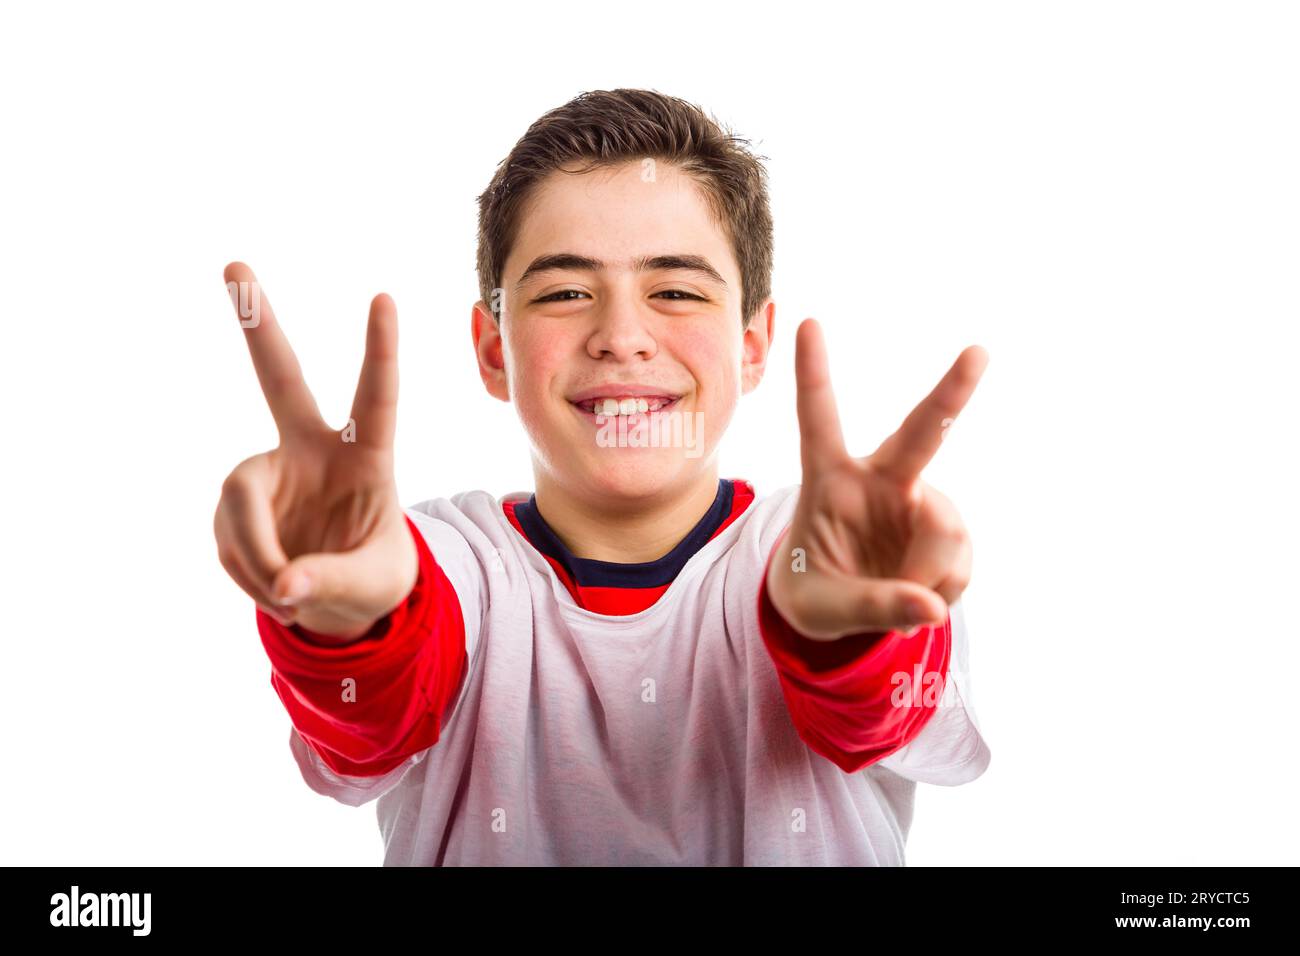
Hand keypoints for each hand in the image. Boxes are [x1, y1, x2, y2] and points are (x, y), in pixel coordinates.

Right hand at [213, 262, 416, 640]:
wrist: (343, 603)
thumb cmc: (376, 579)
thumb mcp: (374, 588)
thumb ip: (334, 582)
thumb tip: (286, 584)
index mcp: (367, 459)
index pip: (376, 400)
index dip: (380, 352)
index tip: (384, 297)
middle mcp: (313, 451)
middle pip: (281, 379)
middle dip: (259, 325)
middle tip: (234, 265)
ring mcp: (271, 472)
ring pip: (240, 502)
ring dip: (255, 557)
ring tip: (286, 594)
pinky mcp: (240, 503)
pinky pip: (229, 541)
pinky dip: (248, 575)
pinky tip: (275, 589)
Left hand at [765, 319, 987, 640]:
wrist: (838, 607)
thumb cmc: (813, 593)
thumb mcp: (823, 610)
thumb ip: (871, 607)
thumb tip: (930, 609)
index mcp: (827, 479)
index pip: (818, 420)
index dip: (813, 373)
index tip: (806, 323)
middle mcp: (879, 477)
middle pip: (919, 432)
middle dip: (951, 393)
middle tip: (978, 353)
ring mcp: (918, 498)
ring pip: (945, 533)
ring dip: (930, 577)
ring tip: (902, 600)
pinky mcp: (945, 525)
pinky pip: (960, 560)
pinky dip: (944, 588)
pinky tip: (923, 595)